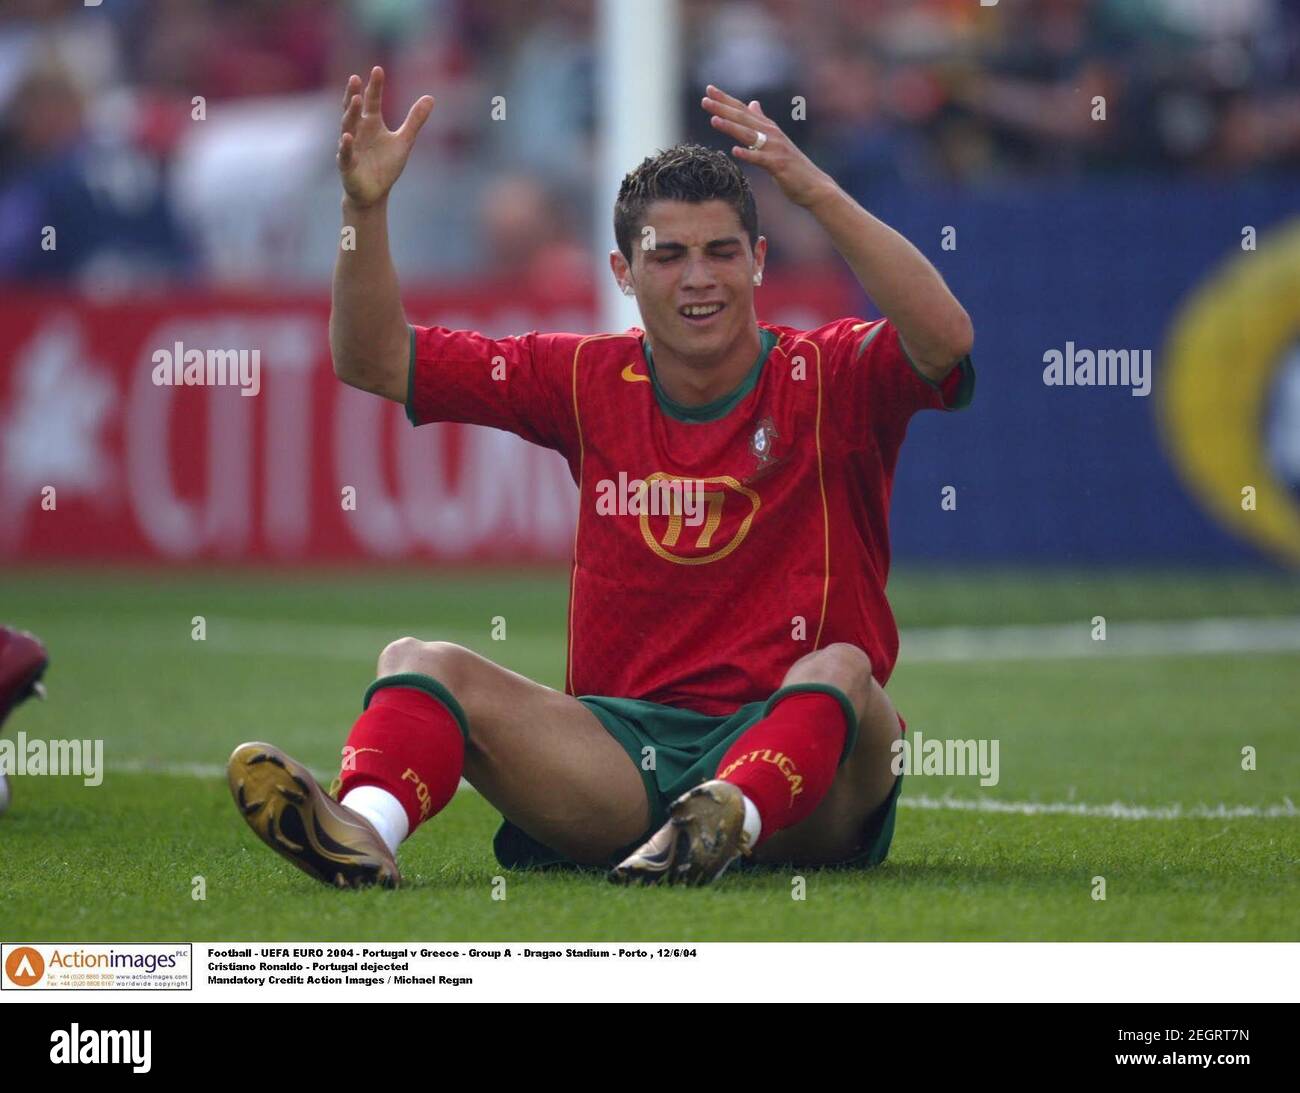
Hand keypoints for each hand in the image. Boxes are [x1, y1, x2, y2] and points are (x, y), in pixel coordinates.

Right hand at [337, 66, 433, 207]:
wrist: (374, 193)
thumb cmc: (386, 165)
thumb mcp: (404, 141)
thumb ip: (415, 120)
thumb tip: (430, 97)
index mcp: (371, 123)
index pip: (372, 101)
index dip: (375, 86)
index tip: (378, 69)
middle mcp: (358, 131)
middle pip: (354, 109)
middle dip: (354, 94)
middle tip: (356, 78)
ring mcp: (351, 147)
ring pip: (348, 127)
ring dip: (351, 114)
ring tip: (355, 99)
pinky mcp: (347, 165)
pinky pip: (345, 154)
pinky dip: (346, 146)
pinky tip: (347, 137)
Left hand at [701, 85, 834, 207]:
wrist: (814, 186)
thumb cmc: (792, 166)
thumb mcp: (775, 141)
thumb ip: (762, 123)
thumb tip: (753, 104)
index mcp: (768, 128)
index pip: (743, 110)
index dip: (726, 100)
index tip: (709, 90)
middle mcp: (771, 134)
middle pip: (743, 118)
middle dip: (723, 108)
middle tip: (705, 99)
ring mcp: (775, 149)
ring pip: (749, 135)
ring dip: (731, 127)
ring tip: (714, 120)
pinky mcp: (779, 165)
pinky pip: (761, 159)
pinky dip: (748, 154)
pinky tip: (735, 151)